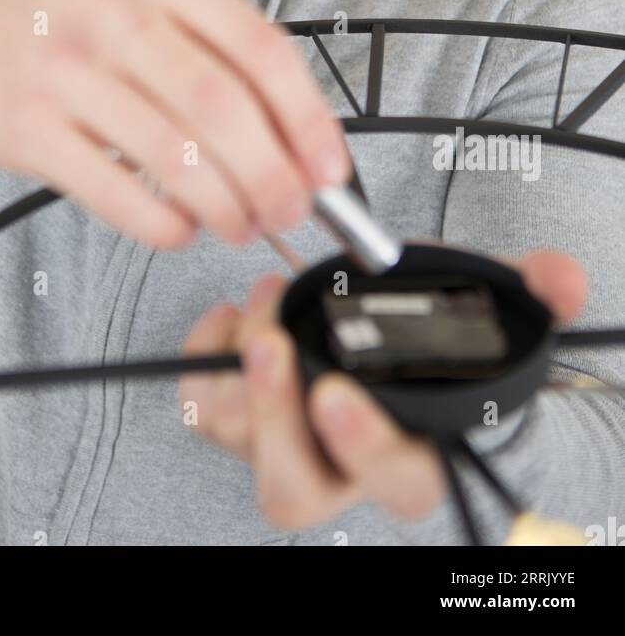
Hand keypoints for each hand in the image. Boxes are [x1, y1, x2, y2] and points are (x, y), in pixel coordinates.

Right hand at [0, 0, 352, 248]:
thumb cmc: (70, 30)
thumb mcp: (144, 7)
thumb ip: (219, 59)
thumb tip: (300, 146)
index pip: (259, 48)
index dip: (306, 118)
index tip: (329, 169)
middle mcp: (113, 10)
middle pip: (222, 106)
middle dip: (271, 174)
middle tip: (290, 211)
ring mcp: (65, 68)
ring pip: (174, 154)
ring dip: (224, 205)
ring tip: (241, 226)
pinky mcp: (28, 126)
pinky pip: (115, 189)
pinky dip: (162, 223)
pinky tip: (181, 230)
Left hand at [179, 249, 587, 530]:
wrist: (412, 356)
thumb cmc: (450, 348)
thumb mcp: (497, 315)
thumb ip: (533, 297)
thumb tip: (561, 278)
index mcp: (417, 451)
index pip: (392, 476)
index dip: (362, 443)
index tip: (338, 390)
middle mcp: (346, 464)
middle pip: (295, 486)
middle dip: (273, 417)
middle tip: (272, 343)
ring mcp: (293, 440)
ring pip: (243, 448)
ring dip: (237, 377)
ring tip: (260, 305)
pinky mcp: (251, 412)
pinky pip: (207, 407)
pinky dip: (204, 359)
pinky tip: (226, 314)